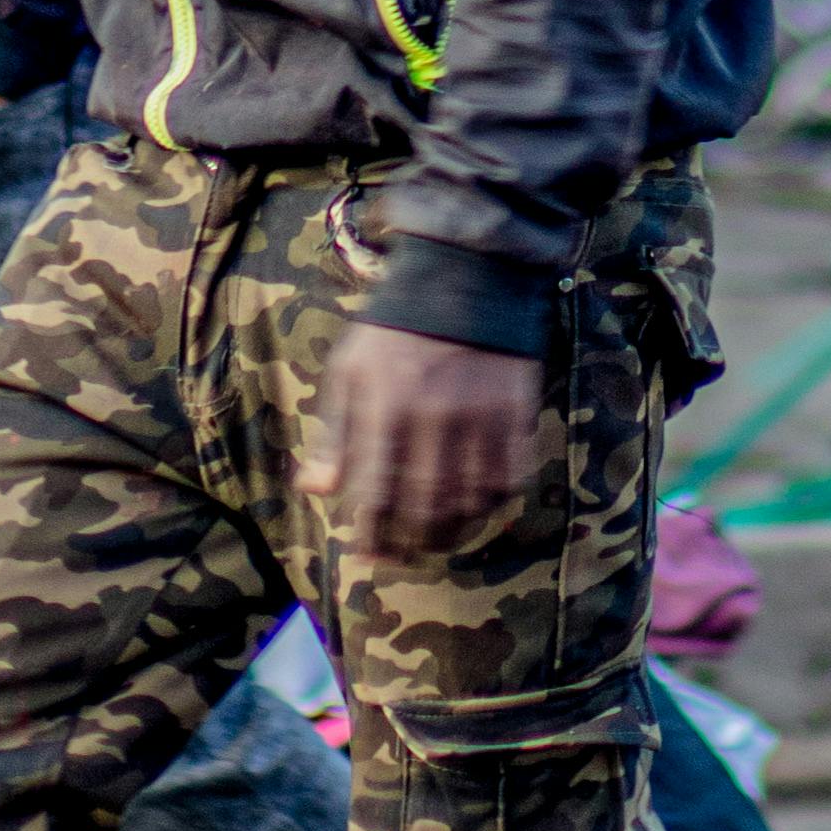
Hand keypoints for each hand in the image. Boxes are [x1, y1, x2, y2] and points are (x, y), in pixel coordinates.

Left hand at [309, 320, 542, 559]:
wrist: (465, 273)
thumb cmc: (395, 327)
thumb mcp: (349, 368)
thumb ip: (333, 432)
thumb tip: (314, 490)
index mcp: (384, 405)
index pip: (376, 494)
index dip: (371, 535)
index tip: (367, 553)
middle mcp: (433, 416)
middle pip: (425, 508)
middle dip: (411, 544)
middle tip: (403, 556)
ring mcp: (480, 415)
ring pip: (470, 502)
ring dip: (452, 533)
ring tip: (437, 541)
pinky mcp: (516, 411)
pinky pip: (510, 478)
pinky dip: (493, 504)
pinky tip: (476, 507)